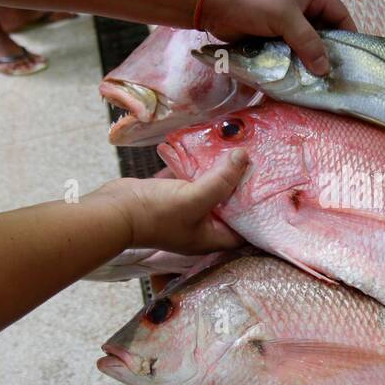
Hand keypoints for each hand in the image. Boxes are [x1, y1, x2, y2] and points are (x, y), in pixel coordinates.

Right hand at [92, 149, 247, 253]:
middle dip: (241, 187)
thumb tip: (244, 157)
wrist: (112, 211)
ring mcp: (184, 210)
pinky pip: (188, 178)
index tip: (272, 191)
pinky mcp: (169, 195)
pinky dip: (195, 165)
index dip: (259, 214)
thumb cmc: (155, 214)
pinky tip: (204, 147)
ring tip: (237, 151)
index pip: (244, 229)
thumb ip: (222, 180)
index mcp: (211, 237)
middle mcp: (200, 226)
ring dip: (219, 172)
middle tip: (258, 165)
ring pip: (209, 189)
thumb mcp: (195, 197)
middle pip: (229, 206)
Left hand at [197, 0, 355, 74]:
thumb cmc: (253, 1)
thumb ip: (308, 42)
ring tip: (319, 80)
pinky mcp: (270, 35)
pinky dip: (293, 61)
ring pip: (305, 43)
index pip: (338, 13)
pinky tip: (299, 76)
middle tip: (336, 74)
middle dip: (328, 51)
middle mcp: (300, 6)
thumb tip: (325, 69)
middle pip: (323, 31)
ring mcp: (284, 21)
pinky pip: (288, 50)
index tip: (354, 57)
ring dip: (309, 59)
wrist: (212, 2)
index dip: (348, 33)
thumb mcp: (285, 18)